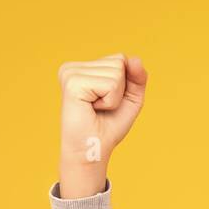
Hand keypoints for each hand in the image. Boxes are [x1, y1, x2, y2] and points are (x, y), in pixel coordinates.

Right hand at [57, 53, 148, 197]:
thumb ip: (137, 77)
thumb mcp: (130, 99)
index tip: (108, 101)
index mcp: (82, 68)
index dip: (125, 84)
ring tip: (97, 109)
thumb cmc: (108, 126)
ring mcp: (70, 73)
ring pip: (116, 73)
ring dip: (115, 97)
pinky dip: (110, 101)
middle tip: (102, 107)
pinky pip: (110, 84)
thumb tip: (135, 58)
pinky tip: (93, 108)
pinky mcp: (72, 83)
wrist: (93, 149)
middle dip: (120, 91)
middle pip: (119, 62)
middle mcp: (73, 67)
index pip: (120, 59)